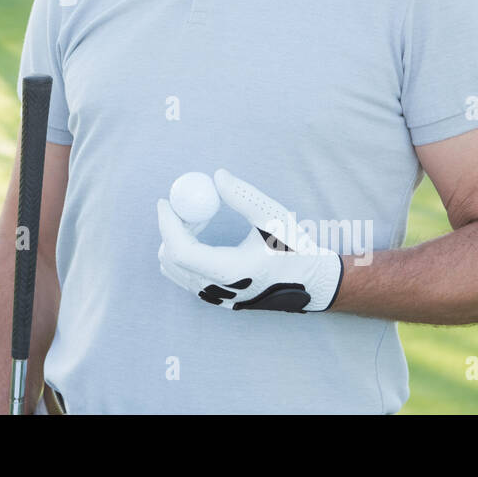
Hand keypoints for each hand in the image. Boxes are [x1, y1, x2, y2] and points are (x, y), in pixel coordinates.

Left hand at [157, 168, 343, 312]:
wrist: (312, 284)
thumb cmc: (295, 248)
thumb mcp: (275, 217)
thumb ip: (245, 196)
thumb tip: (217, 175)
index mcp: (231, 271)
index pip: (181, 250)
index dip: (167, 224)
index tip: (165, 200)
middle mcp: (219, 290)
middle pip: (171, 259)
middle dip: (171, 229)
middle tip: (185, 205)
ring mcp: (217, 298)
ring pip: (175, 269)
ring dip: (178, 240)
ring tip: (201, 219)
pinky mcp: (218, 300)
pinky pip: (186, 276)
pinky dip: (186, 253)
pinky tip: (206, 236)